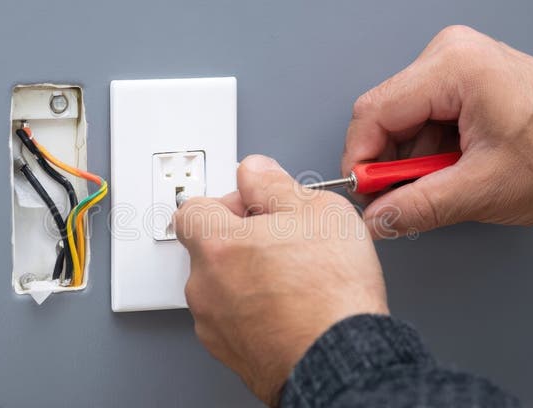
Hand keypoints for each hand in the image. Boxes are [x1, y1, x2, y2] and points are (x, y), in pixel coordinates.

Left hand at [173, 155, 388, 405]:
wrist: (340, 359)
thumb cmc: (331, 296)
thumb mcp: (318, 210)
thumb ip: (275, 184)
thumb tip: (257, 173)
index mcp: (215, 245)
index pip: (193, 208)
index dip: (227, 201)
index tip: (255, 204)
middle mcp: (204, 286)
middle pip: (209, 248)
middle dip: (241, 240)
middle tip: (284, 241)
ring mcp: (214, 325)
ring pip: (222, 286)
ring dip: (249, 278)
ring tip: (295, 279)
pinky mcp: (231, 353)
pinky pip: (235, 320)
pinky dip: (256, 312)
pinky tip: (292, 309)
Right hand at [343, 25, 532, 237]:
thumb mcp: (483, 191)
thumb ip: (419, 206)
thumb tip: (377, 219)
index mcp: (453, 67)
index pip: (374, 113)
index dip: (361, 160)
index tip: (364, 197)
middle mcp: (452, 54)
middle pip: (386, 115)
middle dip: (393, 163)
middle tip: (409, 199)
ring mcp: (461, 64)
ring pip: (405, 120)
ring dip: (416, 160)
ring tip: (451, 184)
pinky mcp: (469, 80)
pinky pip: (427, 117)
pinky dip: (433, 150)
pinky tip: (459, 169)